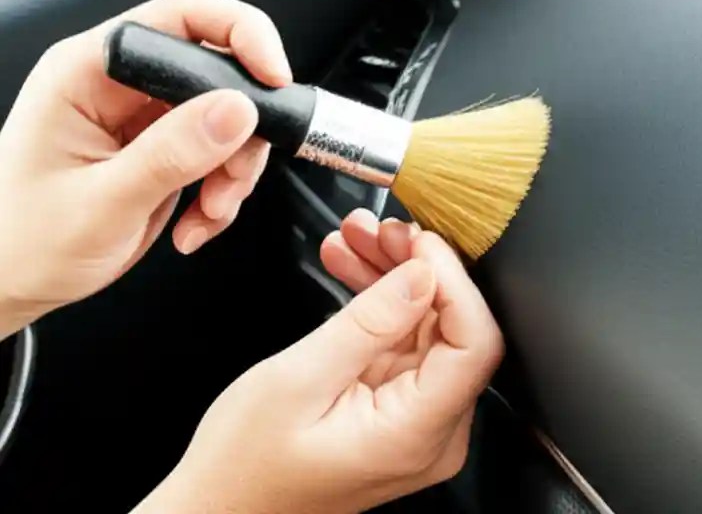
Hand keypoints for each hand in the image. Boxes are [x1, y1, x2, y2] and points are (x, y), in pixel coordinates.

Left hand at [0, 0, 291, 337]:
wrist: (7, 286)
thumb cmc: (21, 242)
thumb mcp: (101, 202)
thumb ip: (171, 154)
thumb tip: (237, 110)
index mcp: (87, 71)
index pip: (183, 16)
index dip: (241, 36)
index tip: (274, 81)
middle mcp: (119, 84)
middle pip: (219, 71)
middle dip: (243, 128)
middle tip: (234, 177)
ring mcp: (143, 118)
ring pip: (231, 117)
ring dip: (235, 170)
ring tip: (210, 213)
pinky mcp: (162, 149)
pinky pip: (221, 153)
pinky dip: (224, 191)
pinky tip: (195, 223)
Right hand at [135, 210, 503, 513]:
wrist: (214, 507)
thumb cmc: (242, 468)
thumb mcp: (297, 380)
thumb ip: (367, 324)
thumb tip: (419, 275)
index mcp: (416, 435)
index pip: (474, 344)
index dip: (453, 282)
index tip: (420, 242)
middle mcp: (431, 433)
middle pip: (454, 330)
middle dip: (418, 268)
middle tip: (379, 227)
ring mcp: (416, 422)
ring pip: (427, 328)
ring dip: (394, 276)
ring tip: (357, 236)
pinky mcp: (396, 409)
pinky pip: (402, 343)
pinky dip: (379, 303)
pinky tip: (352, 266)